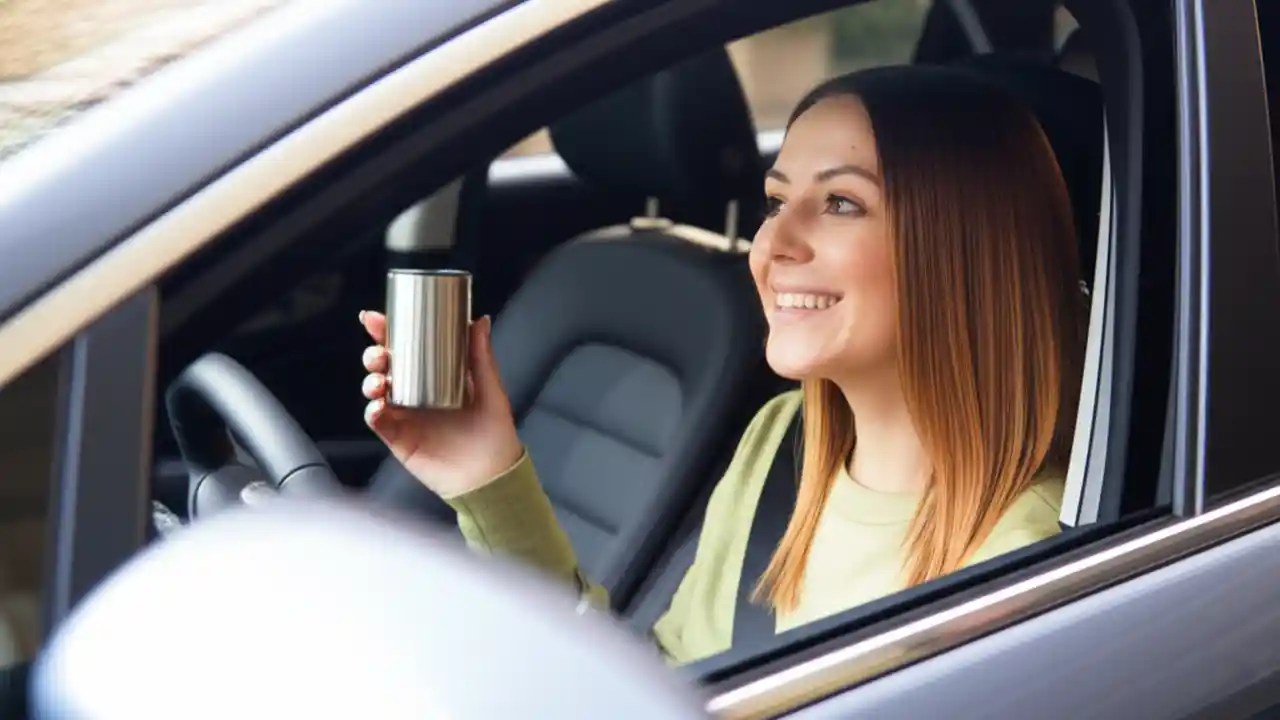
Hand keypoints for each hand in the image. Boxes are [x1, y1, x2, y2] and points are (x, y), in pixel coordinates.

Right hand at [359, 311, 522, 498]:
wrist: (489, 477)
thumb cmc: (494, 434)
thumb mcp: (490, 390)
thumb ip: (481, 357)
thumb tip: (480, 320)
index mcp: (435, 376)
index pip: (407, 348)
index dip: (388, 333)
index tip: (376, 320)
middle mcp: (416, 392)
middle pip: (385, 366)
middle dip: (374, 354)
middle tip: (379, 354)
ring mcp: (405, 415)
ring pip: (375, 390)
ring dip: (370, 381)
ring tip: (379, 382)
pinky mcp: (398, 438)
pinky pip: (377, 421)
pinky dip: (372, 411)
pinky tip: (379, 407)